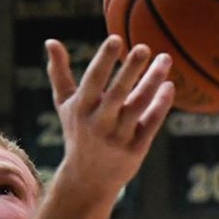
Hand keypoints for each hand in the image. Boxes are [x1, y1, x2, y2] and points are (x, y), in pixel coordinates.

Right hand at [45, 36, 174, 200]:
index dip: (103, 60)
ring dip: (153, 81)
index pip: (93, 80)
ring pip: (139, 106)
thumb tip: (50, 41)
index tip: (115, 39)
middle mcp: (99, 123)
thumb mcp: (65, 105)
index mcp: (82, 109)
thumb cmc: (77, 132)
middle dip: (131, 70)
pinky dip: (161, 104)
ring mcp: (118, 137)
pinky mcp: (136, 149)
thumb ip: (59, 73)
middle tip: (144, 47)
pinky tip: (168, 86)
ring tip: (165, 59)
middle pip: (118, 93)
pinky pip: (151, 123)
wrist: (88, 179)